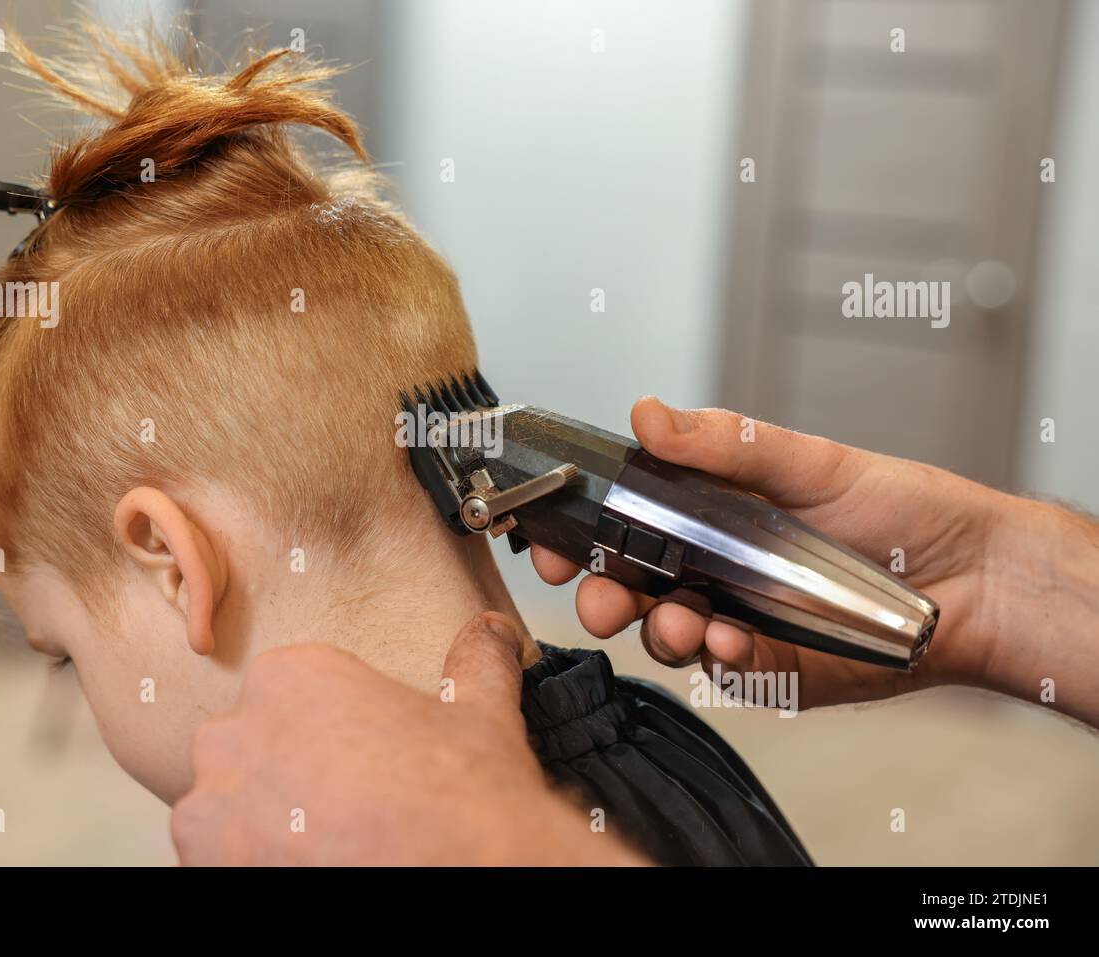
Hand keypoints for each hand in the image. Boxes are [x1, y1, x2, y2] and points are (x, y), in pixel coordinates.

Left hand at [171, 612, 647, 864]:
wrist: (469, 876)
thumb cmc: (467, 804)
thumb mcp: (481, 715)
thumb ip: (474, 662)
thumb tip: (490, 631)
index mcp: (291, 677)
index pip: (287, 696)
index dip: (326, 735)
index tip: (360, 762)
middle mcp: (236, 735)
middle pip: (249, 752)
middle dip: (286, 778)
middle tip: (346, 808)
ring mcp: (212, 810)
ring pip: (226, 813)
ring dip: (263, 828)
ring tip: (329, 846)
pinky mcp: (205, 868)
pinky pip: (219, 861)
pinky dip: (255, 865)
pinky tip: (315, 865)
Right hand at [533, 396, 1098, 721]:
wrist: (977, 577)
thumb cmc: (899, 510)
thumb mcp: (807, 460)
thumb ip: (723, 443)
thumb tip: (648, 413)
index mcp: (708, 518)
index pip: (621, 527)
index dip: (575, 536)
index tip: (549, 538)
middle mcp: (712, 572)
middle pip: (627, 590)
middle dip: (599, 596)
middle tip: (600, 595)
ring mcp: (738, 623)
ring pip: (666, 637)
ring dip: (657, 631)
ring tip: (681, 619)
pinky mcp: (773, 670)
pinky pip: (725, 672)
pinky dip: (720, 657)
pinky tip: (734, 637)